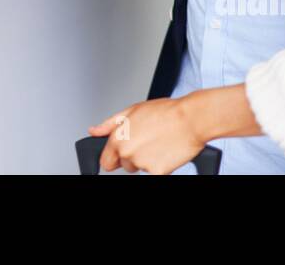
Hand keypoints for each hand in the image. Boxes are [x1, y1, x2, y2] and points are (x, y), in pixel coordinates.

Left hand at [89, 95, 207, 174]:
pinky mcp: (157, 172)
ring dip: (146, 161)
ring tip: (158, 143)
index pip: (105, 161)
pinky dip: (160, 167)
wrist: (190, 119)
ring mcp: (142, 164)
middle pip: (123, 165)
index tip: (121, 154)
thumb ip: (109, 124)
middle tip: (146, 142)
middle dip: (131, 157)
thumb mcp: (132, 110)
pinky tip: (165, 152)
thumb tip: (94, 131)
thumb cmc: (165, 112)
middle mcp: (127, 152)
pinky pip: (154, 174)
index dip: (114, 157)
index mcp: (118, 138)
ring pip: (139, 169)